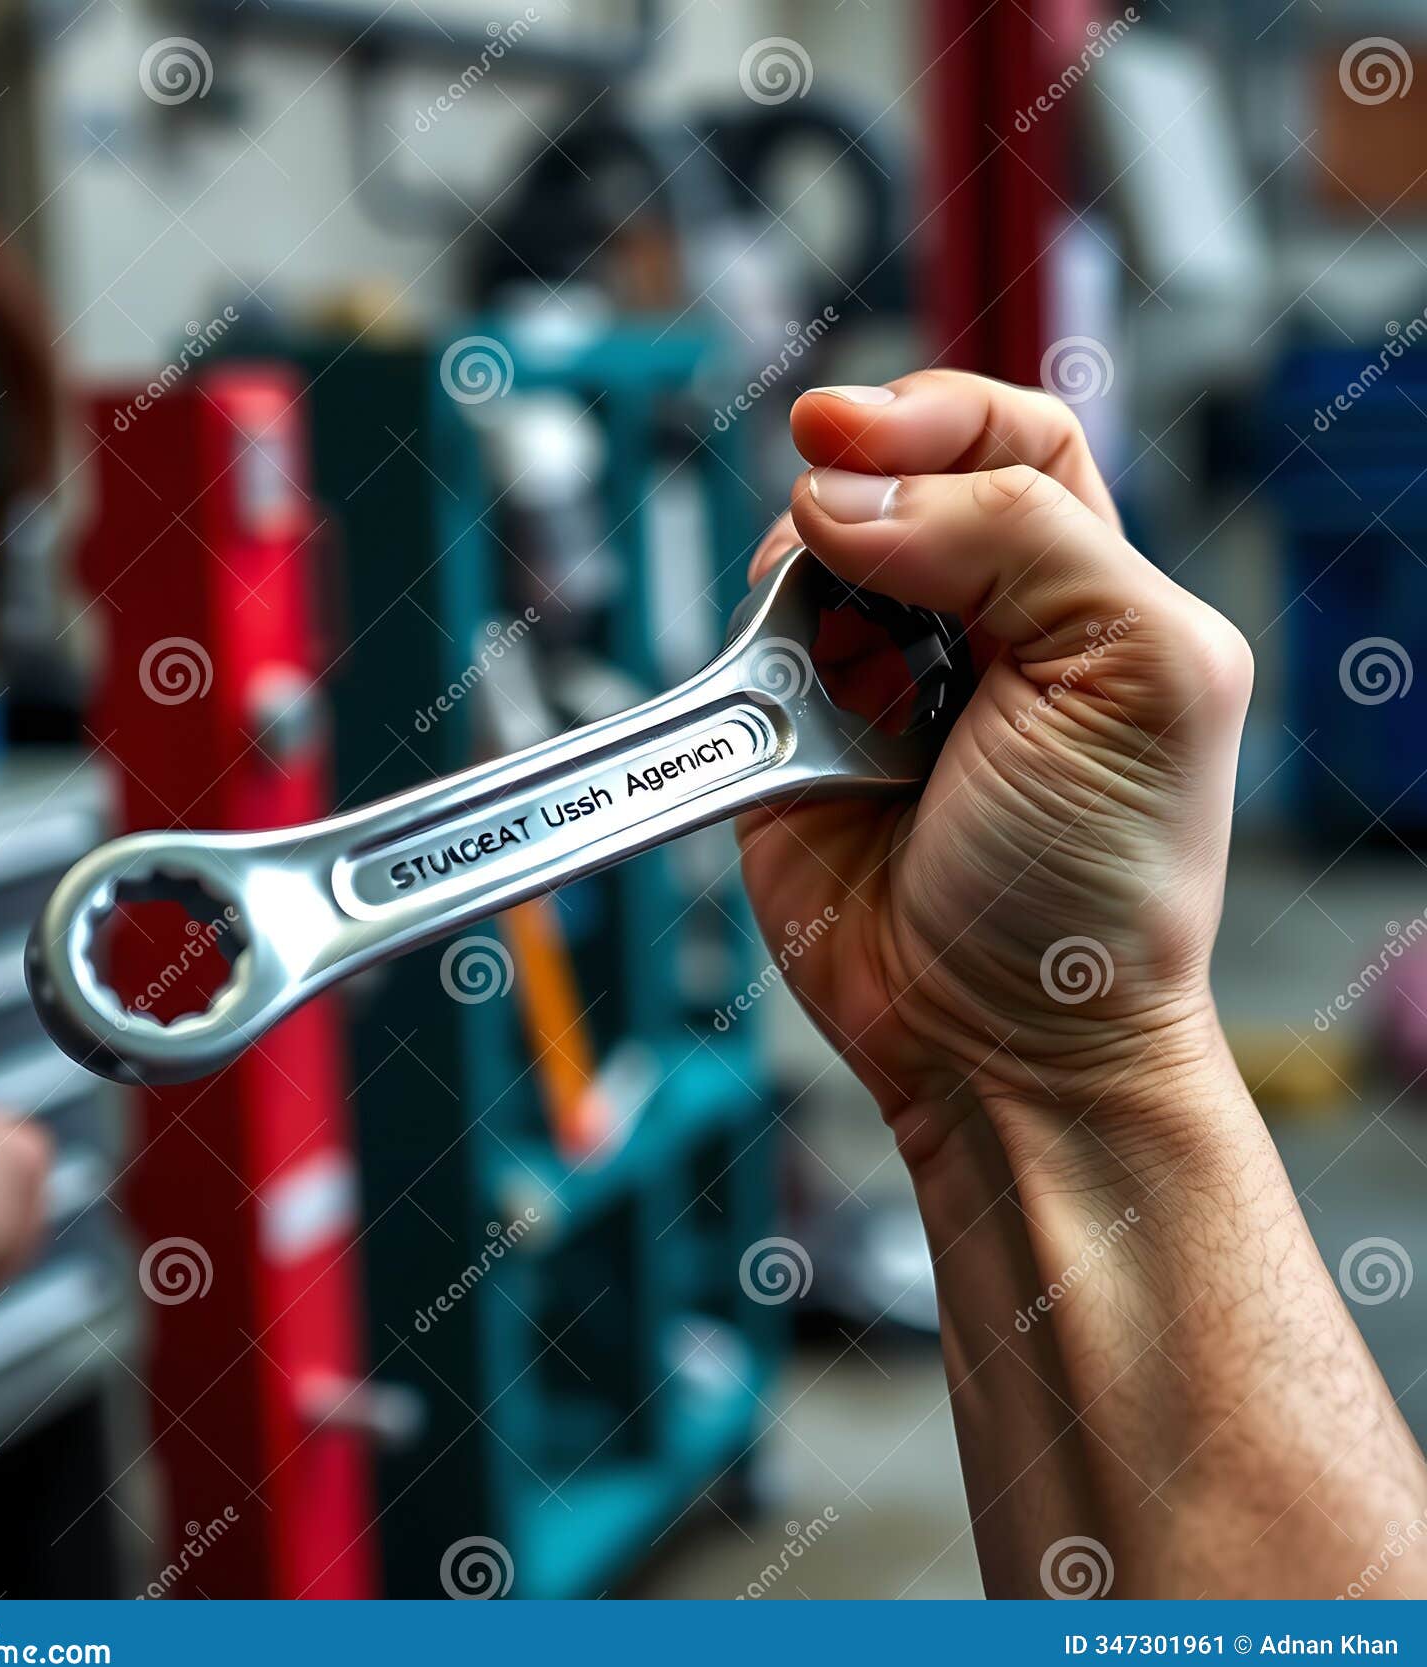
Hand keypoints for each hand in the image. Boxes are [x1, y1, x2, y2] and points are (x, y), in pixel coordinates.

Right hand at [737, 371, 1253, 1164]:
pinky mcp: (791, 747)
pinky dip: (746, 667)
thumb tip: (847, 497)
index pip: (1013, 442)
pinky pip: (742, 661)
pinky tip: (782, 715)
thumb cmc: (1098, 889)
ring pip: (802, 564)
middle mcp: (978, 627)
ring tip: (828, 673)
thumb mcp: (1130, 679)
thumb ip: (1017, 542)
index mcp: (1088, 596)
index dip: (936, 416)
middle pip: (891, 486)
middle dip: (852, 492)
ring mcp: (874, 684)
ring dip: (793, 588)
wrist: (996, 1042)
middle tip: (830, 541)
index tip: (850, 430)